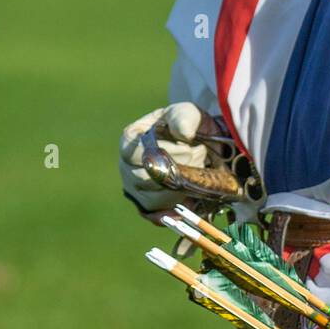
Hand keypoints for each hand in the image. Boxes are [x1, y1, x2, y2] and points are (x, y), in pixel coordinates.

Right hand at [119, 102, 211, 218]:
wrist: (202, 149)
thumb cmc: (188, 128)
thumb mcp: (188, 114)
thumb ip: (185, 118)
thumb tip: (183, 133)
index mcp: (130, 141)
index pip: (136, 153)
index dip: (166, 153)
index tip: (189, 148)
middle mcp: (127, 168)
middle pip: (144, 179)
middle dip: (178, 171)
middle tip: (199, 160)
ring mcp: (136, 190)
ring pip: (153, 199)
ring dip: (180, 189)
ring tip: (198, 174)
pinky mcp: (150, 208)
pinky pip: (159, 214)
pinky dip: (178, 207)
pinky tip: (192, 197)